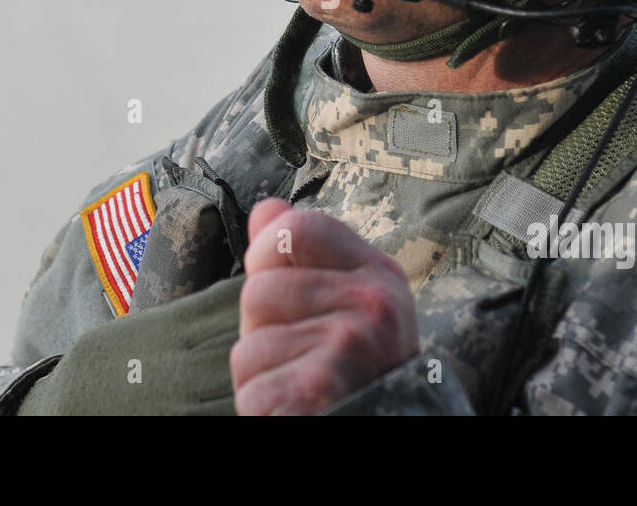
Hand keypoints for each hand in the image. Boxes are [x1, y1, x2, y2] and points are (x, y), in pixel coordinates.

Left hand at [231, 198, 419, 414]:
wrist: (388, 428)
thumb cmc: (356, 369)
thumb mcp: (345, 302)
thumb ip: (303, 254)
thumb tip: (265, 208)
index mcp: (377, 273)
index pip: (298, 227)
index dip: (270, 255)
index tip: (285, 289)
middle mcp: (372, 303)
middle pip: (257, 291)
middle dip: (263, 331)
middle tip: (302, 356)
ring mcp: (350, 344)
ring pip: (248, 346)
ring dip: (261, 375)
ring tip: (301, 383)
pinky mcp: (321, 388)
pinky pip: (252, 390)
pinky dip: (263, 410)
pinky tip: (298, 408)